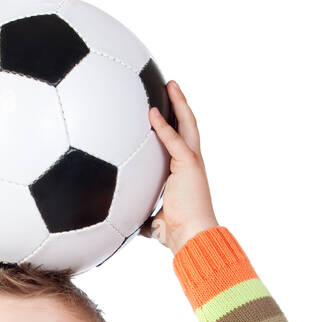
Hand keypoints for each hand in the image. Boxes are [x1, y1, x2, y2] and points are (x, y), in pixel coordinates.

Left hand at [137, 80, 218, 252]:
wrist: (192, 237)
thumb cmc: (178, 234)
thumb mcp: (155, 223)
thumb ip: (144, 218)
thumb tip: (128, 224)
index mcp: (184, 173)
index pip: (178, 143)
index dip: (173, 126)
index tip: (162, 112)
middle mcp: (191, 163)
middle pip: (188, 126)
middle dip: (180, 104)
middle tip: (170, 86)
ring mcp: (192, 162)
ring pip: (188, 124)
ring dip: (179, 103)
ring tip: (170, 84)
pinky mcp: (189, 165)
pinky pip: (174, 140)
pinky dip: (163, 125)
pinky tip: (152, 112)